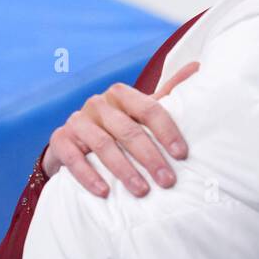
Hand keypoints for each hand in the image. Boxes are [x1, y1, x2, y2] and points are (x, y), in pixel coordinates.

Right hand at [43, 61, 199, 196]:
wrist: (76, 140)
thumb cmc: (118, 126)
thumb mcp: (141, 110)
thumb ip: (168, 92)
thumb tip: (198, 66)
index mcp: (121, 94)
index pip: (149, 109)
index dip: (167, 131)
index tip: (182, 154)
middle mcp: (98, 104)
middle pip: (128, 130)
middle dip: (150, 158)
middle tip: (168, 181)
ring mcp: (77, 121)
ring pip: (103, 145)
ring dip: (124, 170)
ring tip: (142, 191)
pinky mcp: (60, 140)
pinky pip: (73, 158)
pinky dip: (89, 176)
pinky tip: (104, 192)